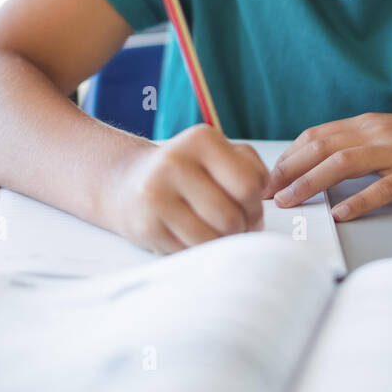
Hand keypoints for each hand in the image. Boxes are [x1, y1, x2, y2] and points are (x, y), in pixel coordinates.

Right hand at [110, 124, 269, 252]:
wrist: (127, 183)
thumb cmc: (187, 171)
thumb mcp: (218, 154)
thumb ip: (251, 168)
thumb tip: (264, 203)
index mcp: (201, 139)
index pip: (249, 186)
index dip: (257, 207)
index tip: (250, 211)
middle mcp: (175, 162)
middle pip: (232, 217)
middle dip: (242, 229)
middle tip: (236, 228)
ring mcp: (156, 195)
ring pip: (212, 239)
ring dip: (222, 244)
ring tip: (217, 233)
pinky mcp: (146, 226)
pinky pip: (190, 252)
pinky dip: (199, 250)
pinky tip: (192, 236)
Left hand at [263, 112, 391, 221]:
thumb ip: (363, 146)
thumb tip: (325, 166)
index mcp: (370, 124)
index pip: (316, 135)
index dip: (288, 156)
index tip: (269, 176)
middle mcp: (378, 133)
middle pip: (321, 146)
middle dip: (287, 170)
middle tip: (265, 192)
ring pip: (342, 163)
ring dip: (309, 183)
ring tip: (289, 201)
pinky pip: (381, 188)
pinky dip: (357, 202)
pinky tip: (340, 214)